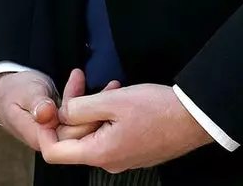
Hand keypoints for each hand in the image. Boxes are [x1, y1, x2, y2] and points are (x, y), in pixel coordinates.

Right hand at [0, 69, 122, 151]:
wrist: (4, 87)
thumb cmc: (11, 90)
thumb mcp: (24, 92)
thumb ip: (36, 103)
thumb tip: (47, 114)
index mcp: (38, 135)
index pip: (67, 138)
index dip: (82, 124)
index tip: (93, 103)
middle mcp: (49, 137)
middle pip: (79, 132)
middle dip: (95, 110)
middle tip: (111, 88)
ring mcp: (57, 131)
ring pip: (82, 123)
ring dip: (94, 103)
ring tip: (109, 84)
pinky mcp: (63, 123)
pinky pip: (79, 116)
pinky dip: (86, 100)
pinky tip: (91, 84)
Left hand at [42, 83, 212, 172]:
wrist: (196, 117)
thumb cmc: (157, 109)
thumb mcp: (111, 102)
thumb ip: (78, 108)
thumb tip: (60, 114)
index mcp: (99, 153)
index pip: (54, 152)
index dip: (45, 129)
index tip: (50, 106)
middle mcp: (109, 161)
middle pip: (73, 138)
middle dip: (73, 109)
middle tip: (82, 81)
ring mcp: (122, 157)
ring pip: (92, 132)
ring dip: (93, 107)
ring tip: (110, 86)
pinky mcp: (133, 149)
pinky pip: (109, 132)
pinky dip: (108, 113)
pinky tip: (119, 94)